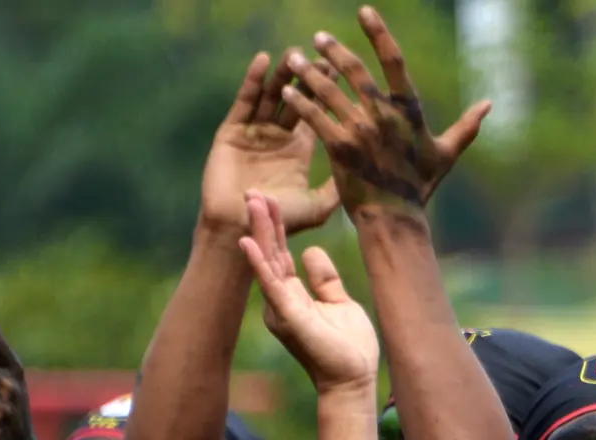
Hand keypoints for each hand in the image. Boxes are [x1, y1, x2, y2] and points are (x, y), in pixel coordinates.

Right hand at [200, 51, 339, 237]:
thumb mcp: (318, 206)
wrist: (240, 230)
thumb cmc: (280, 222)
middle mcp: (277, 138)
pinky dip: (253, 80)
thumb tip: (364, 167)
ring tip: (295, 54)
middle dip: (308, 79)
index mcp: (297, 151)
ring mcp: (254, 133)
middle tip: (322, 57)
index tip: (339, 72)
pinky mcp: (232, 131)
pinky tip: (263, 60)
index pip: (315, 115)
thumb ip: (338, 186)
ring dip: (282, 74)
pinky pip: (245, 102)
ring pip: (271, 96)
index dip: (326, 94)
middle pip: (295, 100)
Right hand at [238, 191, 380, 396]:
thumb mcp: (340, 303)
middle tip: (252, 190)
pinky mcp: (289, 316)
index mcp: (292, 296)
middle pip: (270, 253)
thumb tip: (311, 250)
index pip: (281, 254)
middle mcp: (281, 300)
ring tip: (251, 201)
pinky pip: (270, 284)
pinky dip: (259, 262)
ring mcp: (282, 308)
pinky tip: (248, 242)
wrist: (354, 380)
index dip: (277, 227)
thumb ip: (324, 278)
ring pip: (267, 262)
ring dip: (259, 231)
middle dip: (263, 221)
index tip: (271, 198)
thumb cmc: (348, 347)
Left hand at [281, 7, 489, 218]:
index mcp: (408, 112)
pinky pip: (315, 117)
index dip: (379, 34)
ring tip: (295, 59)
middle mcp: (384, 116)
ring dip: (310, 73)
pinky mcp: (339, 147)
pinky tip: (288, 90)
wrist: (394, 219)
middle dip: (335, 51)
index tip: (364, 11)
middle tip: (319, 38)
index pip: (395, 62)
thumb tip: (489, 105)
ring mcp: (361, 130)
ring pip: (330, 91)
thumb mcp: (445, 154)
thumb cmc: (418, 187)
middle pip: (356, 72)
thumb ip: (466, 127)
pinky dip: (301, 101)